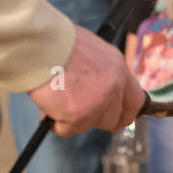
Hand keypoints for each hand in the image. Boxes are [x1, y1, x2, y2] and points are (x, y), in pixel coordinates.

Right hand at [28, 26, 146, 134]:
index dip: (123, 114)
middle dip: (93, 118)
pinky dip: (54, 121)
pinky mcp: (78, 114)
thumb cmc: (56, 43)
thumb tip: (96, 91)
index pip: (135, 101)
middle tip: (75, 108)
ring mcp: (98, 101)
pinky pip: (66, 129)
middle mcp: (113, 85)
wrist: (38, 43)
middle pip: (112, 120)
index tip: (115, 119)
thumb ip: (100, 72)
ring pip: (87, 125)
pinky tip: (49, 103)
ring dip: (70, 118)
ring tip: (56, 96)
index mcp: (117, 67)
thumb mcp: (90, 51)